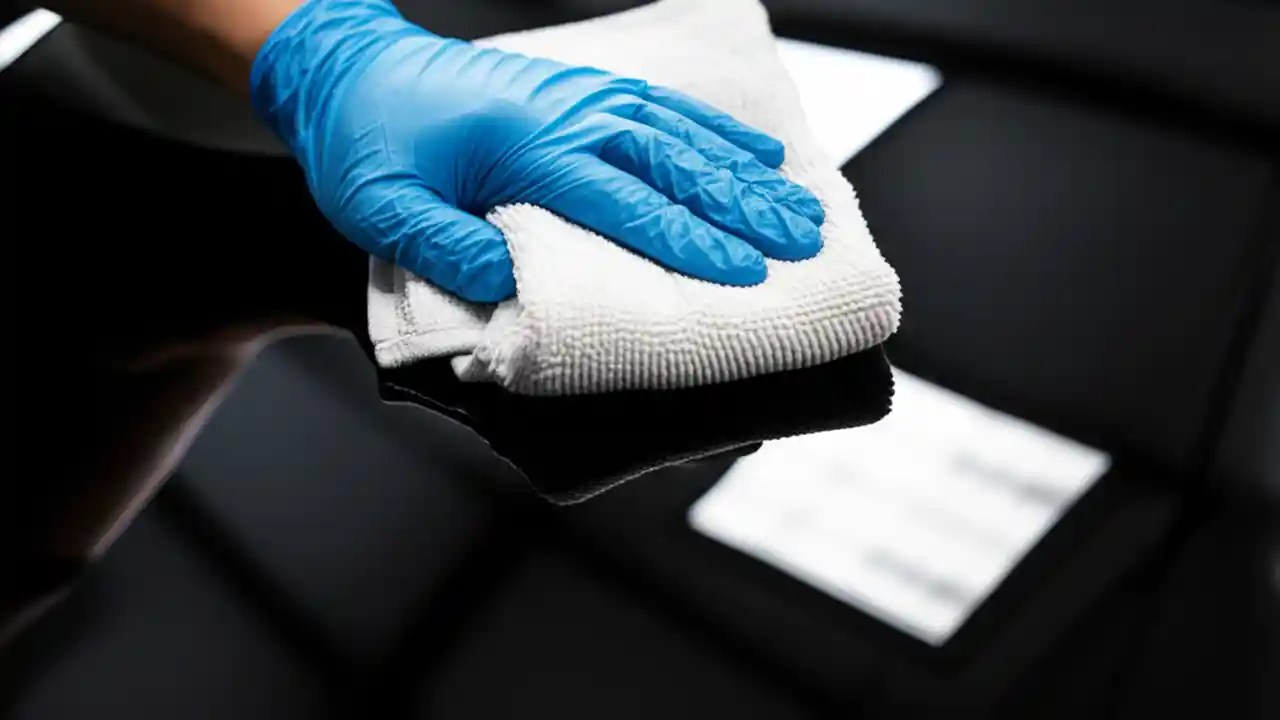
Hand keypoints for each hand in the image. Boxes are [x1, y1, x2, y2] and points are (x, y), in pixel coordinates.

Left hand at [250, 0, 823, 301]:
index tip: (743, 273)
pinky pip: (664, 108)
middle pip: (674, 163)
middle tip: (803, 240)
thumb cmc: (369, 144)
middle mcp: (569, 116)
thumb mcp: (382, 209)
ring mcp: (582, 97)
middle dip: (743, 205)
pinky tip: (754, 149)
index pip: (624, 204)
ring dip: (745, 171)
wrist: (355, 72)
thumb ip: (446, 248)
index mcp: (525, 148)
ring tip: (800, 204)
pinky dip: (715, 129)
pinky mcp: (583, 92)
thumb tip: (513, 282)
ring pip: (682, 134)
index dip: (687, 241)